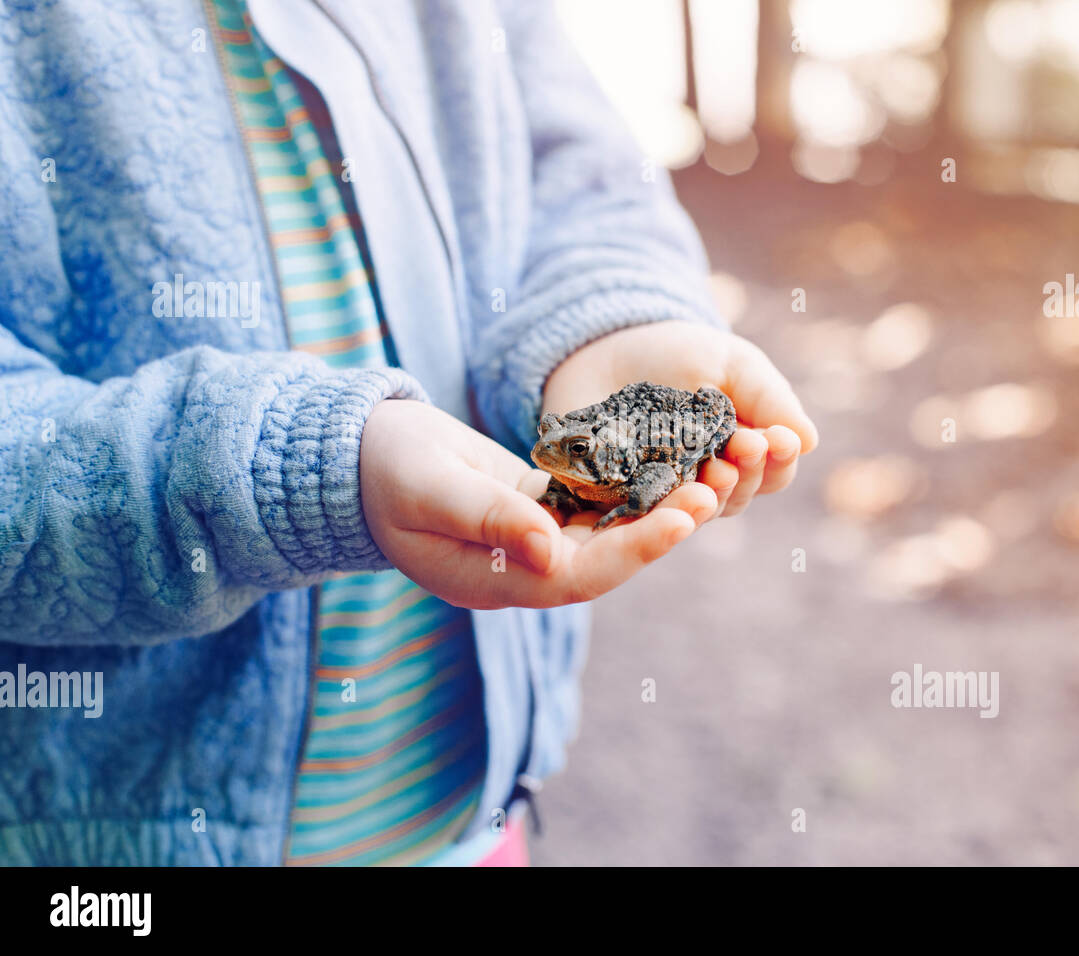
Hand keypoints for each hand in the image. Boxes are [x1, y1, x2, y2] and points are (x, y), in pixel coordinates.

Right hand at [359, 399, 715, 608]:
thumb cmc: (382, 469)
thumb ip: (487, 519)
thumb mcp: (429, 488)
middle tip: (714, 491)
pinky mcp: (538, 509)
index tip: (683, 519)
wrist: (358, 451)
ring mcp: (530, 542)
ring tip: (706, 473)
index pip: (578, 577)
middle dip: (661, 528)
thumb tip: (552, 552)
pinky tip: (668, 460)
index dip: (634, 551)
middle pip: (606, 559)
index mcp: (491, 581)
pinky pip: (593, 506)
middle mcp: (520, 571)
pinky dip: (629, 486)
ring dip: (655, 507)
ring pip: (607, 533)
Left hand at [542, 321, 817, 517]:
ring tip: (717, 470)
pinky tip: (670, 488)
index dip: (780, 458)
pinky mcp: (624, 497)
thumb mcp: (733, 364)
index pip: (774, 471)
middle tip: (747, 445)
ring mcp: (668, 493)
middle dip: (749, 471)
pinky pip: (648, 510)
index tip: (779, 438)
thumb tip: (808, 441)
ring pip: (701, 508)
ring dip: (714, 493)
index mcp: (745, 453)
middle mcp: (711, 482)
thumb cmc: (679, 355)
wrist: (607, 347)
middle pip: (742, 494)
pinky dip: (662, 503)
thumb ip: (768, 397)